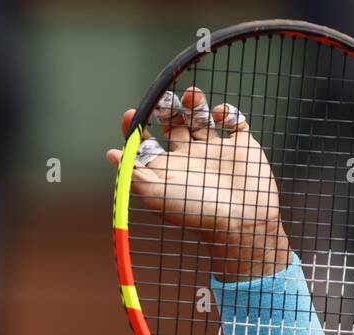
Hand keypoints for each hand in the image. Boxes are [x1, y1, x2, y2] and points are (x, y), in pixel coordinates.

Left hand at [106, 86, 291, 280]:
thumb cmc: (196, 212)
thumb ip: (134, 173)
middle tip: (163, 100)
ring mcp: (215, 151)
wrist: (242, 221)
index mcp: (169, 171)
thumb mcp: (157, 194)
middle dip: (166, 109)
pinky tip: (219, 115)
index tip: (131, 114)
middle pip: (173, 125)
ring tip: (192, 94)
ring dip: (194, 102)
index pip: (147, 144)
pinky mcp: (240, 146)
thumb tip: (111, 154)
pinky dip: (226, 111)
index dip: (137, 129)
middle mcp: (190, 159)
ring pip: (200, 118)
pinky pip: (233, 121)